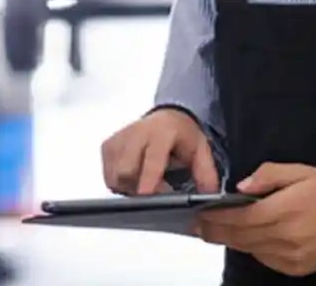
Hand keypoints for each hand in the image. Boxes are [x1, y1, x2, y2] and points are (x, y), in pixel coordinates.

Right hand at [101, 108, 219, 194]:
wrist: (166, 117)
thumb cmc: (182, 135)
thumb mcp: (200, 151)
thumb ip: (206, 174)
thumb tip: (208, 198)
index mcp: (162, 132)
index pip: (151, 159)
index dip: (148, 179)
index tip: (146, 196)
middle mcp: (136, 132)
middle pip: (126, 172)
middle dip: (139, 189)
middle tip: (157, 189)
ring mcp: (119, 138)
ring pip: (114, 176)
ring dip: (129, 187)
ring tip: (147, 180)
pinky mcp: (107, 146)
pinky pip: (108, 175)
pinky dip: (120, 182)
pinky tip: (135, 176)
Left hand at [194, 163, 315, 276]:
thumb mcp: (301, 172)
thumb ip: (268, 175)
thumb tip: (241, 186)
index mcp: (283, 211)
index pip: (238, 217)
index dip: (216, 216)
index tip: (201, 213)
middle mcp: (284, 237)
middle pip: (238, 236)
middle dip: (216, 230)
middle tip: (200, 224)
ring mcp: (289, 256)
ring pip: (249, 249)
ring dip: (232, 239)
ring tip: (219, 229)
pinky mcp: (295, 268)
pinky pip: (264, 259)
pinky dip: (253, 248)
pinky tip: (251, 237)